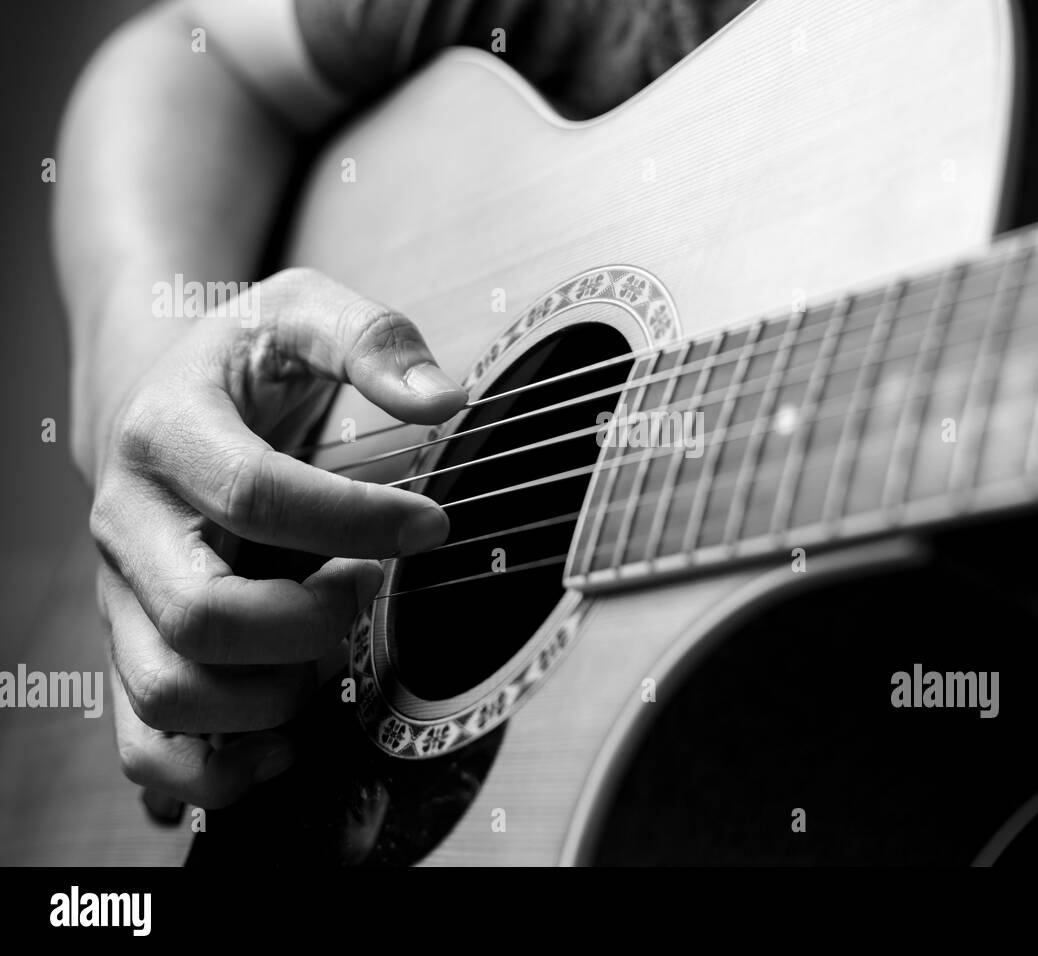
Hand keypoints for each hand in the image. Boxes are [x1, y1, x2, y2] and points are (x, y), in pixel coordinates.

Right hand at [88, 268, 465, 807]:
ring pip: (171, 693)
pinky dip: (225, 766)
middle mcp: (125, 525)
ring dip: (277, 693)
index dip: (358, 520)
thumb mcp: (301, 310)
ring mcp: (121, 599)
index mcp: (164, 433)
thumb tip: (445, 398)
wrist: (159, 399)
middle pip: (202, 614)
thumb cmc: (241, 363)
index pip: (256, 494)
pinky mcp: (134, 650)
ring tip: (331, 651)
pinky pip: (150, 747)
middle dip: (312, 619)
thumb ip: (373, 339)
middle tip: (367, 589)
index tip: (431, 524)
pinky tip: (293, 731)